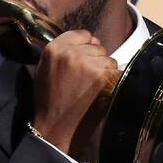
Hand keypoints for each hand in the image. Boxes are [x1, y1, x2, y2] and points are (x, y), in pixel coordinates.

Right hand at [30, 30, 120, 162]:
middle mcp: (72, 53)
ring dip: (105, 72)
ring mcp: (89, 65)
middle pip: (98, 47)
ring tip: (93, 89)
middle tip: (86, 80)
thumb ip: (63, 51)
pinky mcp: (103, 78)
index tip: (85, 59)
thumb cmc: (50, 101)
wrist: (57, 128)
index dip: (86, 46)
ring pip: (109, 59)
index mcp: (54, 49)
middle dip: (96, 60)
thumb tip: (92, 41)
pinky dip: (113, 82)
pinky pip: (117, 72)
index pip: (83, 34)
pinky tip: (101, 93)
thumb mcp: (45, 69)